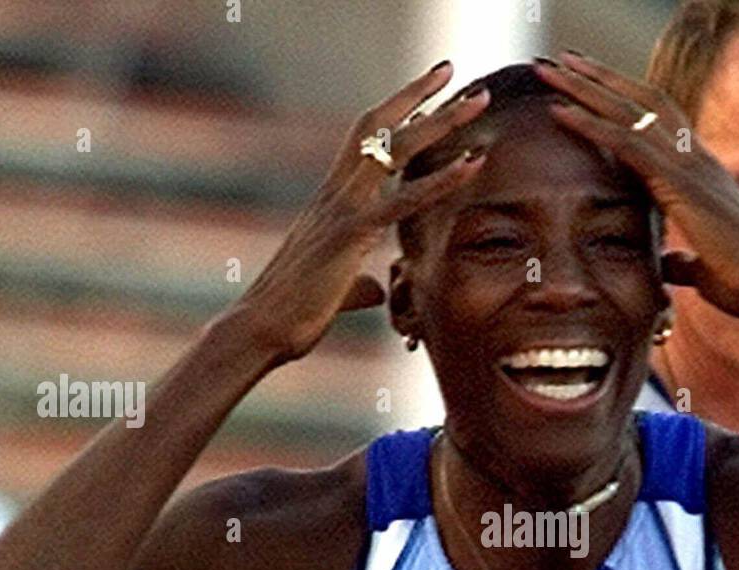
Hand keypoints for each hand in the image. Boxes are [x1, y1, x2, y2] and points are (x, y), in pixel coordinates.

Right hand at [234, 61, 489, 361]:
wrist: (260, 330)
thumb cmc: (293, 314)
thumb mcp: (335, 291)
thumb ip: (359, 283)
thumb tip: (375, 288)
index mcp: (331, 200)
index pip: (366, 140)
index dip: (396, 113)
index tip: (427, 93)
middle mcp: (335, 194)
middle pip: (380, 126)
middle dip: (419, 96)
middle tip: (454, 71)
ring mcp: (342, 210)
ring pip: (395, 148)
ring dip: (440, 121)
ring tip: (478, 99)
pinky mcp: (350, 235)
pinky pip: (402, 201)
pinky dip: (440, 181)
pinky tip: (471, 165)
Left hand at [534, 51, 738, 319]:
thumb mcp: (704, 268)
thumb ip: (682, 260)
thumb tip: (669, 263)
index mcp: (702, 174)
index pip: (660, 123)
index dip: (625, 102)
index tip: (593, 89)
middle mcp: (695, 158)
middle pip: (642, 101)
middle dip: (600, 79)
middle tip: (563, 60)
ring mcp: (687, 165)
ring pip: (629, 110)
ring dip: (585, 87)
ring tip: (549, 68)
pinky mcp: (678, 181)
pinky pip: (626, 142)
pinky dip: (590, 124)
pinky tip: (560, 111)